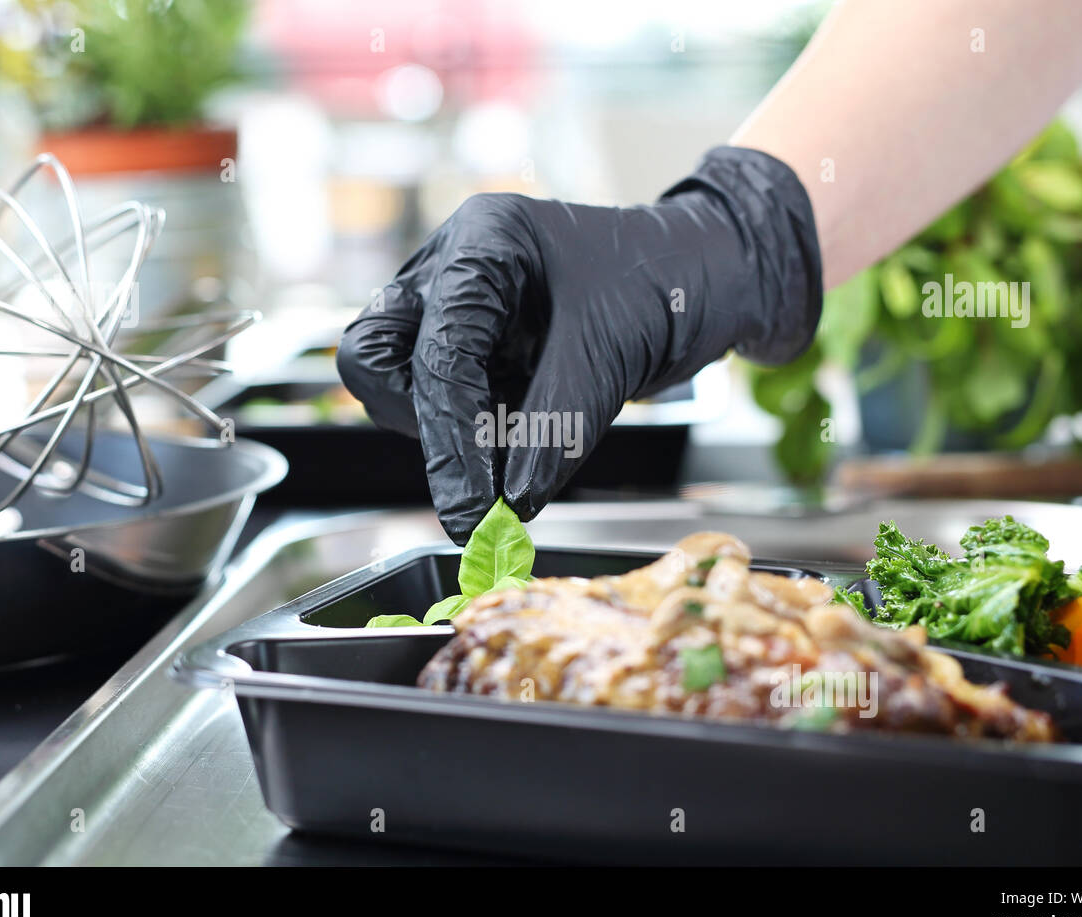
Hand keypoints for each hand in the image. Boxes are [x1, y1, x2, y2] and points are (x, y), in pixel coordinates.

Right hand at [337, 146, 822, 542]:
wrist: (705, 276)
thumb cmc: (667, 283)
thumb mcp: (611, 357)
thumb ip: (555, 429)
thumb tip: (510, 504)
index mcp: (482, 244)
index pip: (437, 351)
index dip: (451, 438)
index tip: (473, 508)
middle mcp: (451, 267)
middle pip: (376, 358)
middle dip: (425, 422)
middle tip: (481, 471)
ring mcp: (454, 304)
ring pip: (401, 383)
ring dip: (452, 431)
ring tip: (525, 444)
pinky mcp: (472, 342)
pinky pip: (444, 397)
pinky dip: (476, 431)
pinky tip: (527, 433)